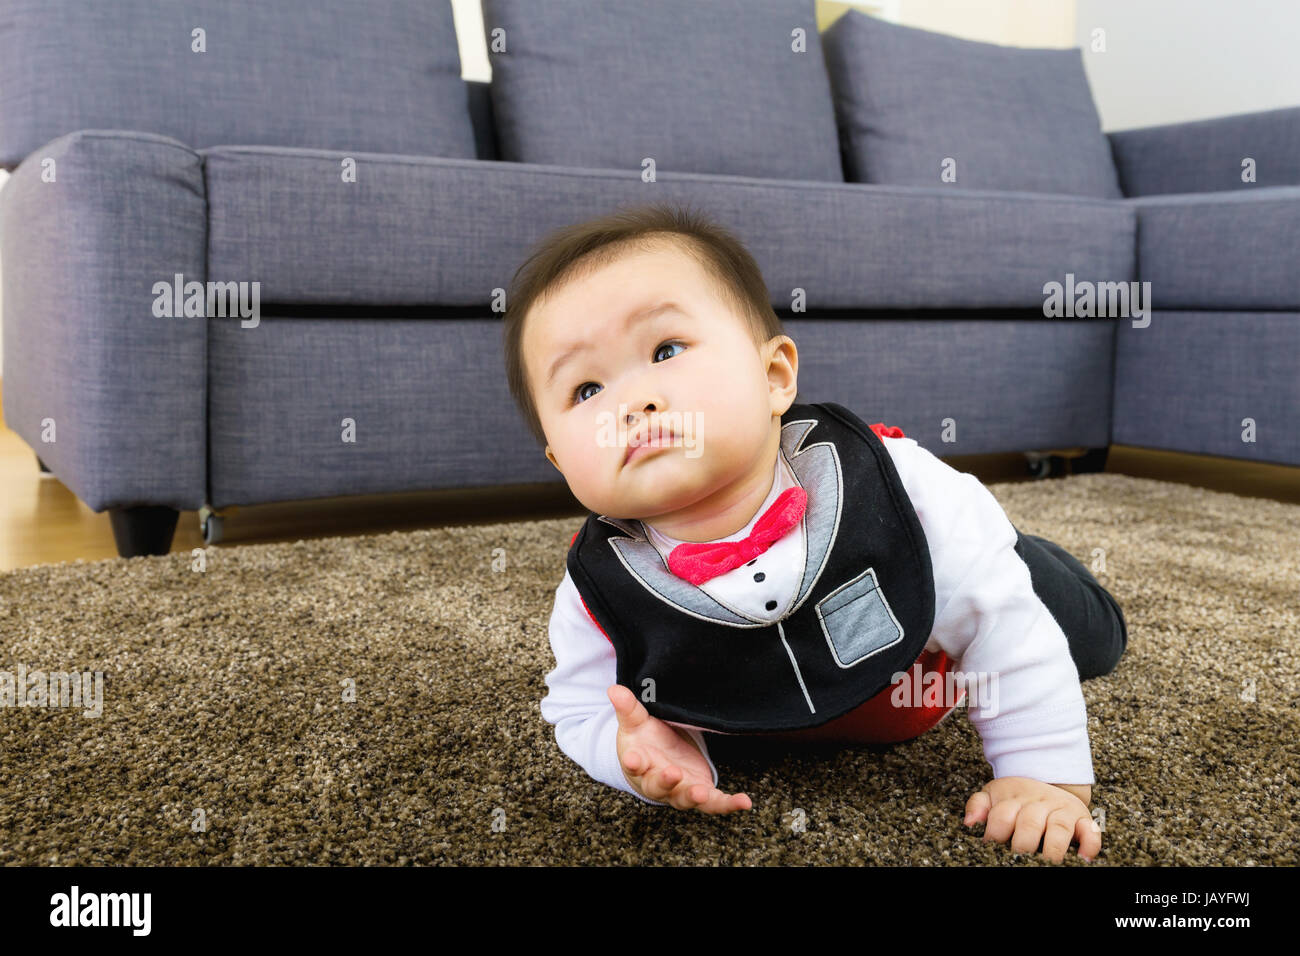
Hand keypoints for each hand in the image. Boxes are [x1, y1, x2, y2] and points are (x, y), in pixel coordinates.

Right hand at [608, 684, 751, 813]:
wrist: (658, 762)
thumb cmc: (645, 742)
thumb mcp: (636, 723)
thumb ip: (628, 708)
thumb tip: (614, 690)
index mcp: (639, 763)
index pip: (633, 763)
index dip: (634, 762)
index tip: (633, 758)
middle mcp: (656, 781)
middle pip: (658, 785)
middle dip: (665, 781)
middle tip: (671, 773)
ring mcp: (679, 790)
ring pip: (684, 798)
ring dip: (693, 796)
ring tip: (702, 793)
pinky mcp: (700, 794)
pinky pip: (714, 803)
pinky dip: (728, 804)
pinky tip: (744, 802)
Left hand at [962, 776, 1100, 862]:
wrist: (1049, 779)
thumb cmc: (1016, 797)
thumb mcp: (993, 795)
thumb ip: (979, 805)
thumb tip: (969, 823)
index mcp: (1014, 798)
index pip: (1002, 816)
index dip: (994, 833)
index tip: (990, 847)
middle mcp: (1039, 803)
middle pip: (1030, 823)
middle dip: (1023, 843)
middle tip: (1017, 859)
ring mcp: (1062, 810)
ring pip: (1059, 827)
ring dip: (1053, 847)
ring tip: (1048, 863)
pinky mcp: (1083, 819)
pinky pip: (1090, 831)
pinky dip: (1089, 844)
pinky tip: (1083, 858)